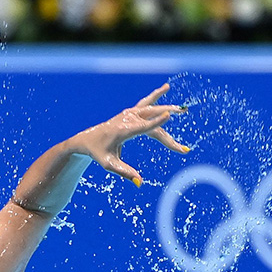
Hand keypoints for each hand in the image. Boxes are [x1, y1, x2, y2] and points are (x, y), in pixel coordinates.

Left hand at [66, 84, 189, 185]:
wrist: (88, 139)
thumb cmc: (99, 153)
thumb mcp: (109, 165)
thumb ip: (125, 172)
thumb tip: (139, 182)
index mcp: (123, 131)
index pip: (143, 126)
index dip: (156, 121)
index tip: (168, 116)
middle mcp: (127, 119)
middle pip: (151, 120)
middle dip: (168, 130)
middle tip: (183, 145)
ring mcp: (129, 114)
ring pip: (151, 109)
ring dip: (167, 108)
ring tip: (182, 109)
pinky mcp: (130, 113)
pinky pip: (146, 104)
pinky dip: (156, 97)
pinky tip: (166, 88)